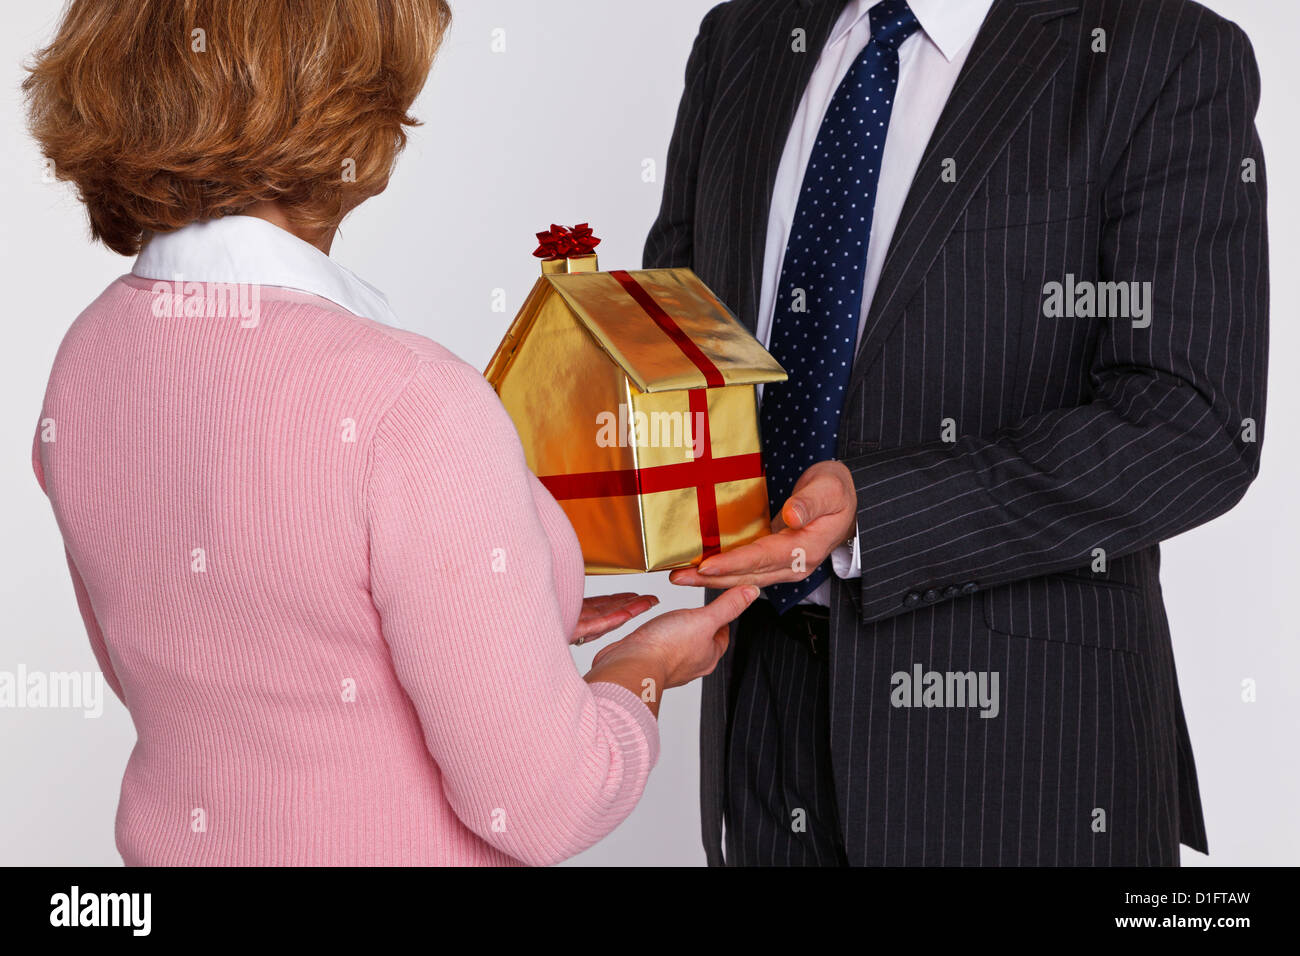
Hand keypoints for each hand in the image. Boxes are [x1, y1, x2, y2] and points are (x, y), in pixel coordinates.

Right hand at [589, 585, 758, 689]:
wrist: (631, 666)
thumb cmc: (666, 648)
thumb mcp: (703, 619)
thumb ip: (727, 606)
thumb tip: (750, 593)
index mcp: (709, 656)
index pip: (723, 636)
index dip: (723, 620)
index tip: (721, 609)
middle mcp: (691, 665)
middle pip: (702, 643)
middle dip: (701, 628)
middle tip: (697, 612)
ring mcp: (670, 666)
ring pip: (680, 647)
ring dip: (679, 633)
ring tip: (674, 619)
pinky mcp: (650, 662)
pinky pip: (659, 649)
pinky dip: (659, 639)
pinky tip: (653, 632)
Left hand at [668, 460, 856, 588]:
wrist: (848, 499)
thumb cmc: (837, 490)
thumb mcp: (829, 489)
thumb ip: (810, 502)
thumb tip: (792, 514)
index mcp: (806, 548)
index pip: (764, 558)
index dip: (734, 563)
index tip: (707, 566)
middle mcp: (794, 564)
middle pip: (748, 575)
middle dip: (711, 578)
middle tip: (678, 577)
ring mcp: (785, 565)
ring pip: (744, 576)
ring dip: (712, 579)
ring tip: (681, 576)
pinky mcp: (776, 559)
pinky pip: (747, 568)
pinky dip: (724, 570)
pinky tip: (702, 567)